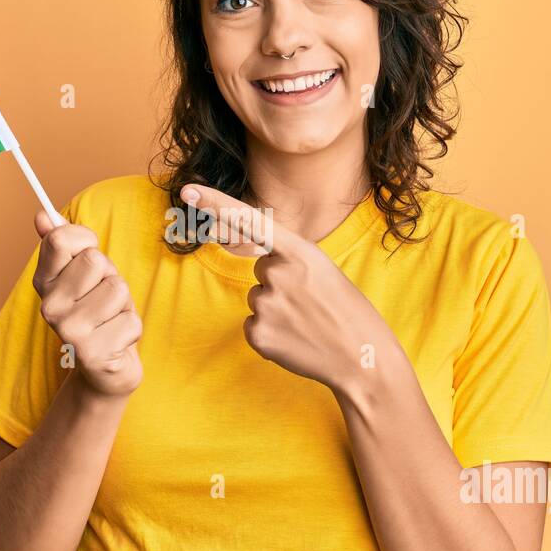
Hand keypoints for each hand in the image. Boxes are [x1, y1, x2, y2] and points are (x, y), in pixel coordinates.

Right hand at [32, 209, 142, 397]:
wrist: (104, 371)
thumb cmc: (98, 315)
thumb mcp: (81, 277)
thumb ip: (63, 246)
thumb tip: (42, 215)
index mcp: (43, 283)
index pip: (61, 238)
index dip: (85, 240)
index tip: (88, 255)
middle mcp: (50, 307)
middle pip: (95, 261)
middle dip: (110, 276)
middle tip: (103, 298)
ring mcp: (69, 332)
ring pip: (117, 289)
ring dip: (124, 304)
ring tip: (111, 320)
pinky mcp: (93, 354)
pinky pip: (131, 321)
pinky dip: (132, 330)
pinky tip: (117, 341)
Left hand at [181, 184, 394, 395]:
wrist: (363, 358)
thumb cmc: (346, 312)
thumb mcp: (324, 272)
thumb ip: (291, 261)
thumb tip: (263, 268)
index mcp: (301, 252)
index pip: (250, 221)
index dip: (216, 204)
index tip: (187, 191)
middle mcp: (280, 274)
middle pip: (260, 269)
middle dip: (279, 284)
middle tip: (310, 304)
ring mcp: (267, 305)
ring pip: (256, 297)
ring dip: (276, 310)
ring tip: (306, 323)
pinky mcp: (258, 334)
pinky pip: (252, 324)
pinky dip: (270, 333)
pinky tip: (294, 341)